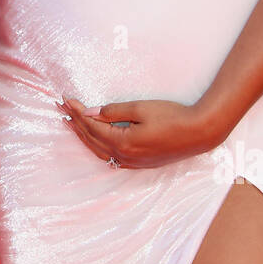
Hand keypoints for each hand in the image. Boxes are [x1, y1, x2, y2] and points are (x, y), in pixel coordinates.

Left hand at [58, 96, 223, 169]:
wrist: (200, 132)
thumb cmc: (173, 116)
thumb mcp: (141, 108)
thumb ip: (114, 111)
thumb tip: (90, 113)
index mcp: (122, 143)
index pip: (91, 126)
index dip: (77, 112)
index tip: (66, 100)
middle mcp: (124, 157)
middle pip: (91, 139)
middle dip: (75, 123)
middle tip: (62, 108)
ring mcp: (132, 163)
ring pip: (99, 151)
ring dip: (84, 136)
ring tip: (72, 123)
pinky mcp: (140, 163)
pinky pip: (110, 156)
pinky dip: (97, 146)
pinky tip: (94, 140)